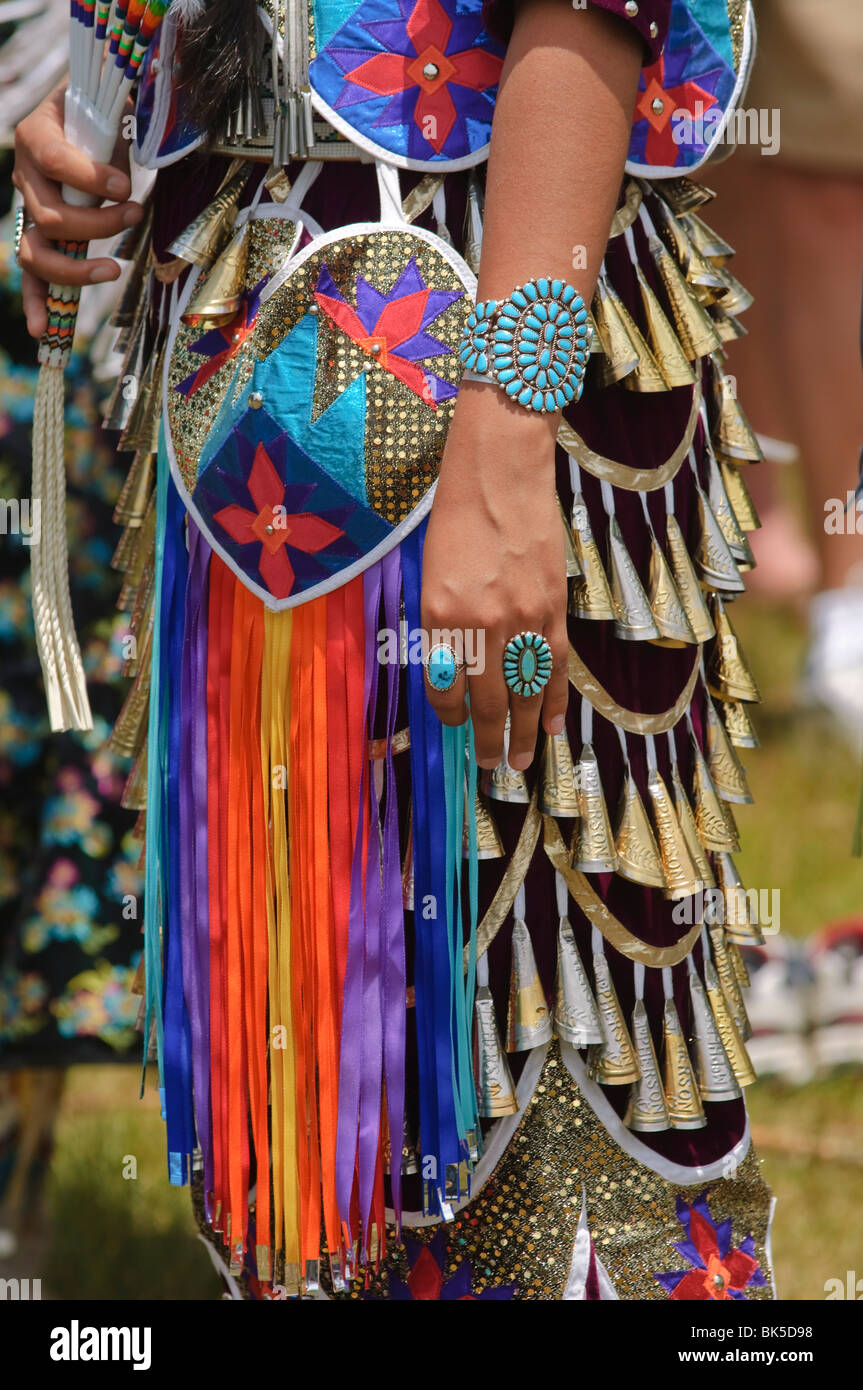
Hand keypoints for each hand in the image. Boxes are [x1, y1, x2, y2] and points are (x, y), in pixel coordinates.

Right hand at [13, 83, 142, 337]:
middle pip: (50, 216)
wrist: (82, 120)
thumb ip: (126, 112)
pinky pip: (33, 274)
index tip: (125, 186)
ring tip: (115, 267)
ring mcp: (29, 209)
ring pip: (37, 251)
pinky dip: (38, 303)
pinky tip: (44, 331)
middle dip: (96, 224)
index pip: (54, 161)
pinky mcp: (39, 235)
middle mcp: (25, 175)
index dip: (88, 178)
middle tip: (135, 214)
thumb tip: (162, 101)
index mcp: (36, 135)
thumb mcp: (112, 106)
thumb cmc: (101, 116)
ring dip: (77, 266)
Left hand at [421, 379, 568, 770]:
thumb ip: (442, 625)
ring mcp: (522, 618)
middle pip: (486, 699)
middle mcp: (481, 624)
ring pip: (523, 691)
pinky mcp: (552, 608)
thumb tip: (453, 670)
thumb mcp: (431, 574)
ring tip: (519, 762)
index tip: (452, 725)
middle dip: (486, 739)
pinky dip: (553, 699)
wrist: (501, 472)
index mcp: (441, 615)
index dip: (447, 713)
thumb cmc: (456, 518)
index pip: (444, 685)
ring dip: (521, 732)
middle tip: (489, 768)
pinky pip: (555, 666)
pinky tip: (550, 726)